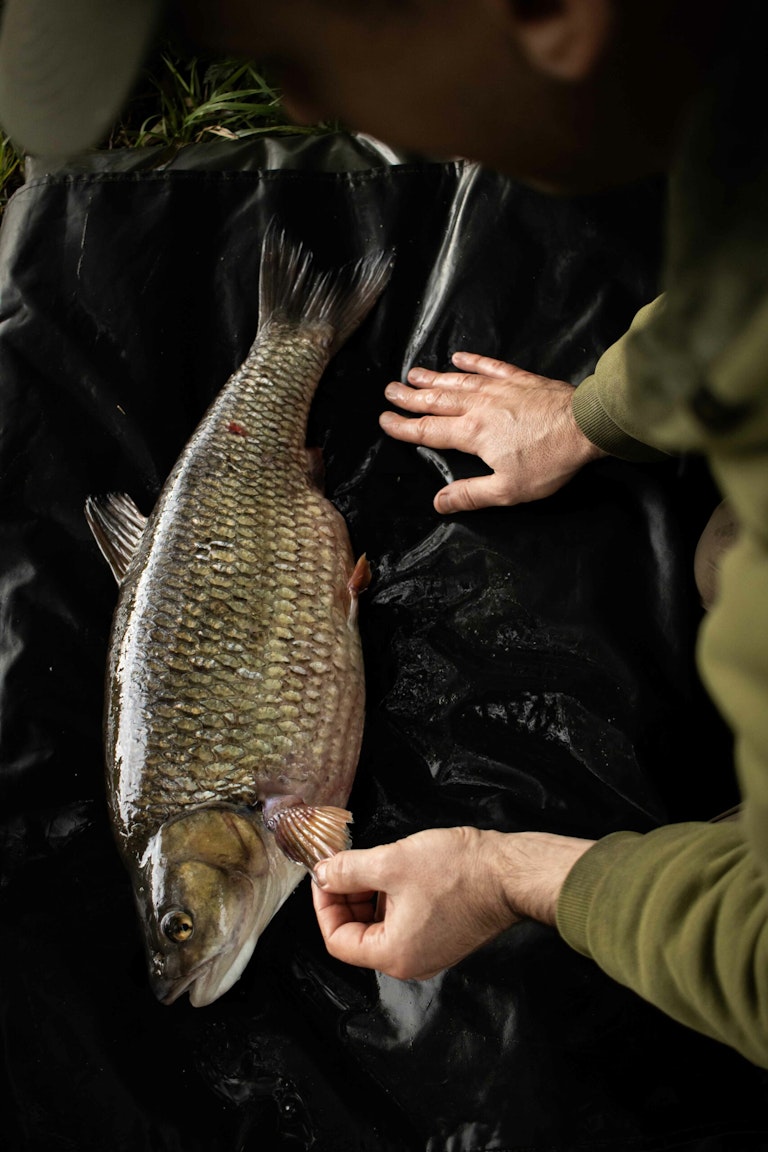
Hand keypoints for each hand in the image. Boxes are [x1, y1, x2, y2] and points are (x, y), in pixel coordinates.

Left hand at [312, 827, 594, 979]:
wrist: (510, 873)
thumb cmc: (457, 871)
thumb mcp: (390, 863)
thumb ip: (348, 871)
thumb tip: (321, 874)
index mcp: (393, 955)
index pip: (337, 940)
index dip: (324, 904)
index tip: (325, 874)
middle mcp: (409, 963)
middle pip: (358, 935)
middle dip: (347, 897)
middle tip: (345, 863)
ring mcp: (429, 952)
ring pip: (381, 926)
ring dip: (369, 895)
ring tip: (373, 862)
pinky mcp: (443, 936)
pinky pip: (404, 922)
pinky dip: (392, 898)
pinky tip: (397, 870)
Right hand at [379, 352, 606, 513]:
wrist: (586, 426)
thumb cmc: (550, 460)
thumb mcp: (508, 489)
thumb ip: (470, 494)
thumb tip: (439, 502)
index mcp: (472, 433)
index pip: (428, 430)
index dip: (403, 427)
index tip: (384, 420)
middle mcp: (479, 406)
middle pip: (436, 400)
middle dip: (410, 396)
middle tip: (390, 390)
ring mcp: (499, 388)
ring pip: (457, 381)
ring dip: (433, 377)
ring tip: (413, 373)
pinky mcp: (519, 379)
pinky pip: (489, 366)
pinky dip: (472, 361)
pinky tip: (459, 357)